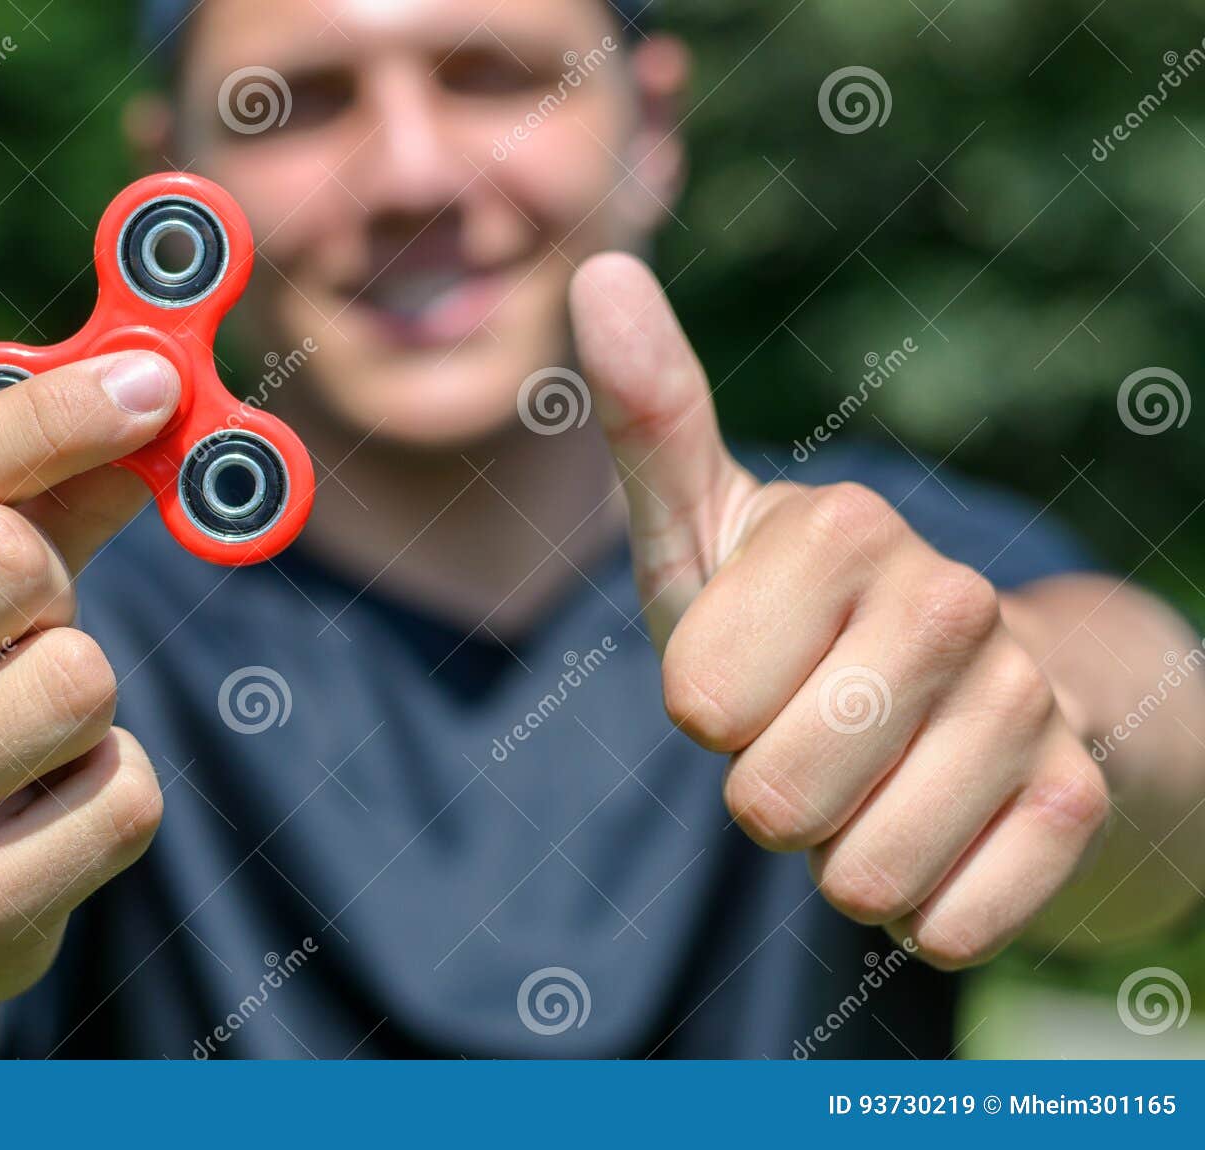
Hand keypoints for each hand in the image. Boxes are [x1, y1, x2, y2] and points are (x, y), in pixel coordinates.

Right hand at [0, 351, 178, 1009]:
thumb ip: (33, 496)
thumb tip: (152, 403)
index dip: (52, 415)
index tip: (150, 382)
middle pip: (8, 560)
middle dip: (51, 580)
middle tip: (22, 625)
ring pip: (82, 679)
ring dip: (84, 695)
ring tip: (18, 732)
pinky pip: (127, 794)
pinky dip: (111, 789)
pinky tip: (38, 813)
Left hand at [569, 254, 1109, 968]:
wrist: (965, 685)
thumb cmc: (792, 614)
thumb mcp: (706, 529)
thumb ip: (649, 418)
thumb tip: (597, 270)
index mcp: (845, 525)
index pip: (701, 705)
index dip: (707, 709)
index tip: (749, 663)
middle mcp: (955, 599)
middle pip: (774, 802)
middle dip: (767, 793)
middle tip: (809, 730)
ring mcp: (1028, 703)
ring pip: (862, 878)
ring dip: (839, 855)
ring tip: (869, 777)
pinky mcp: (1078, 803)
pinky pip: (951, 927)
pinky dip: (918, 908)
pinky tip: (937, 831)